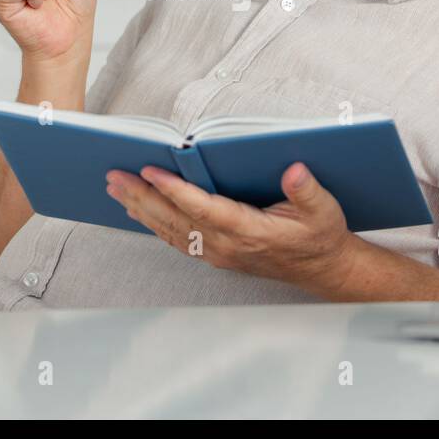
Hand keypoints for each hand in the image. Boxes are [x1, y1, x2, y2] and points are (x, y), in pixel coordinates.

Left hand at [104, 162, 358, 293]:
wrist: (323, 269)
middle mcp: (227, 246)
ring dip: (140, 209)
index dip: (175, 190)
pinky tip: (137, 209)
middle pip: (175, 220)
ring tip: (115, 187)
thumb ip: (307, 191)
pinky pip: (176, 238)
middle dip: (142, 197)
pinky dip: (152, 222)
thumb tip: (295, 169)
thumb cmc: (320, 236)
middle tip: (114, 176)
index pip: (203, 208)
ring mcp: (218, 254)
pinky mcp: (215, 255)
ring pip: (170, 231)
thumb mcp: (324, 211)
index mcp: (249, 232)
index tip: (151, 170)